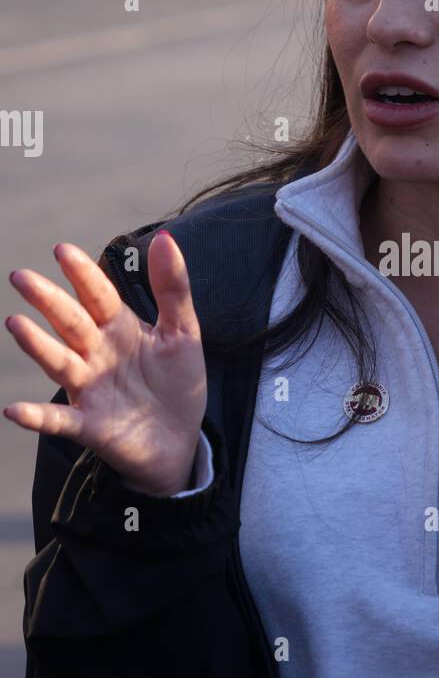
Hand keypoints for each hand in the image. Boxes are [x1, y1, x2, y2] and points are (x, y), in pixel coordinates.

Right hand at [4, 231, 206, 496]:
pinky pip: (58, 420)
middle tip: (21, 277)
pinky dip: (36, 416)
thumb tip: (166, 237)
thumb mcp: (183, 332)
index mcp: (119, 327)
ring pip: (59, 362)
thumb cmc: (178, 382)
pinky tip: (13, 410)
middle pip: (70, 322)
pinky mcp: (88, 425)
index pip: (98, 295)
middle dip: (48, 301)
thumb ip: (173, 288)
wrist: (181, 439)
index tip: (62, 250)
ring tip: (16, 324)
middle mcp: (96, 353)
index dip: (82, 274)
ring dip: (37, 345)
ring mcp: (89, 388)